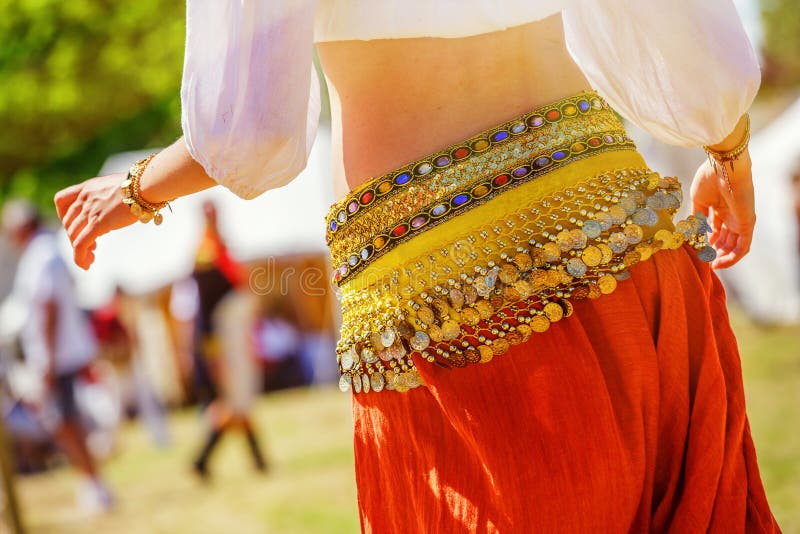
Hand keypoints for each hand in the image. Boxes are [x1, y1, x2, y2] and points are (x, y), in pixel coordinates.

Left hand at [54, 173, 137, 269]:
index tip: (76, 225)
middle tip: (91, 246)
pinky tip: (86, 265)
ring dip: (79, 250)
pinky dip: (79, 257)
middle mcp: (84, 198)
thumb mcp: (117, 188)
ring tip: (91, 258)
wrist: (145, 185)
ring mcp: (90, 211)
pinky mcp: (98, 223)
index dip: (63, 216)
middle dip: (75, 237)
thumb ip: (109, 198)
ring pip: (73, 235)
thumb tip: (113, 211)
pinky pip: (81, 244)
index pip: (61, 200)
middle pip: (68, 223)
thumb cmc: (140, 186)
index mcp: (87, 187)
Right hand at [690, 152, 754, 268]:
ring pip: (735, 245)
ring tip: (711, 265)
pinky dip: (732, 258)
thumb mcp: (698, 200)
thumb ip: (697, 215)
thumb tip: (692, 229)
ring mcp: (741, 220)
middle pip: (727, 238)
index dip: (709, 240)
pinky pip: (742, 247)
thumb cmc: (709, 179)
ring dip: (724, 257)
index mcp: (721, 208)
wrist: (722, 169)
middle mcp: (733, 215)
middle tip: (705, 260)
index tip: (699, 248)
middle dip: (716, 250)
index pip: (718, 229)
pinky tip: (719, 263)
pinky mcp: (747, 225)